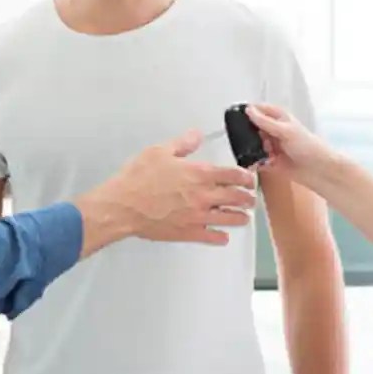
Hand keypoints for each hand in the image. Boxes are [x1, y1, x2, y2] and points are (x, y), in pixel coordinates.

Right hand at [75, 130, 257, 255]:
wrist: (122, 206)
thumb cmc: (137, 180)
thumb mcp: (159, 151)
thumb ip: (182, 144)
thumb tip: (195, 135)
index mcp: (199, 174)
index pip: (234, 175)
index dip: (246, 177)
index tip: (249, 178)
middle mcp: (204, 196)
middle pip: (237, 198)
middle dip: (248, 197)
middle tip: (250, 198)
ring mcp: (198, 216)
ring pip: (230, 219)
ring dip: (240, 217)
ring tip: (244, 217)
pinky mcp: (188, 232)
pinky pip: (212, 237)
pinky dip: (221, 237)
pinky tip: (223, 237)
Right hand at [245, 103, 339, 186]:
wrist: (318, 170)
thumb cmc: (308, 146)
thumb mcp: (285, 130)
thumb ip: (265, 122)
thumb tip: (248, 110)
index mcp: (277, 118)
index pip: (257, 110)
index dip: (247, 112)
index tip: (235, 117)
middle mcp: (272, 131)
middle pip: (251, 129)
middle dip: (249, 136)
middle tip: (255, 140)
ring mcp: (270, 146)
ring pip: (252, 146)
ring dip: (255, 150)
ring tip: (267, 154)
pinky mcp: (269, 161)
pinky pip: (256, 160)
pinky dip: (257, 162)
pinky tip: (265, 163)